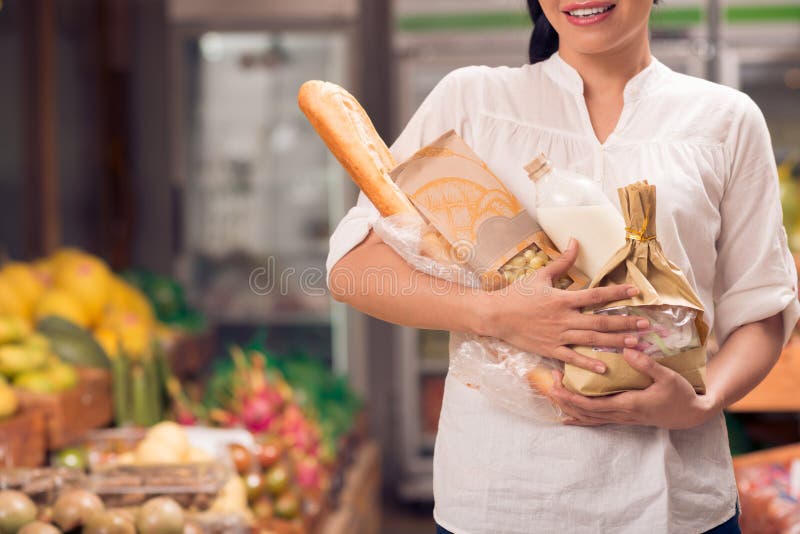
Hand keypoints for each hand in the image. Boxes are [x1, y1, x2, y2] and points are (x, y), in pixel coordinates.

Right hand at [474, 239, 649, 372]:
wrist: (495, 315)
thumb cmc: (517, 294)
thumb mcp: (540, 275)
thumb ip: (562, 261)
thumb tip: (575, 240)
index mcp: (563, 299)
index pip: (596, 295)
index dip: (617, 293)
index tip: (636, 292)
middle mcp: (564, 318)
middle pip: (600, 322)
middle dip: (625, 323)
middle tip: (646, 324)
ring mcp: (558, 336)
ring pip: (592, 341)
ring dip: (615, 342)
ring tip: (636, 344)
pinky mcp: (550, 349)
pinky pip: (572, 358)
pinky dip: (588, 363)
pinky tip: (605, 367)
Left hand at [549, 349, 721, 429]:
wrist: (690, 414)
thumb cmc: (679, 394)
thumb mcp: (667, 376)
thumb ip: (646, 364)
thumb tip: (626, 349)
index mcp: (627, 403)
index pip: (592, 404)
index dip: (571, 396)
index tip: (557, 384)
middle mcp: (621, 414)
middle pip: (584, 411)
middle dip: (564, 400)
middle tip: (548, 385)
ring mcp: (622, 418)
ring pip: (589, 418)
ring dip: (569, 408)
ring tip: (553, 395)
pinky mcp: (624, 417)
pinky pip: (597, 420)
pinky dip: (580, 418)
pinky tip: (567, 416)